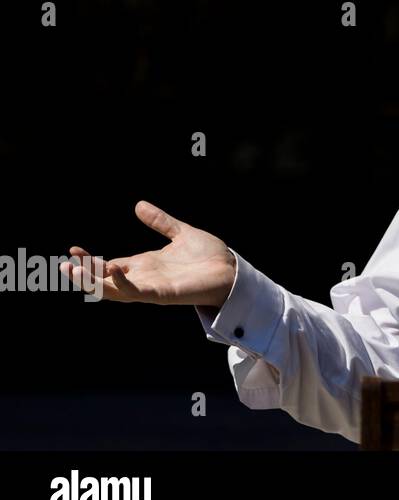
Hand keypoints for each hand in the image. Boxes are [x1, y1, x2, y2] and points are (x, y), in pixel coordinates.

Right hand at [60, 201, 237, 307]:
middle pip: (105, 280)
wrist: (233, 271)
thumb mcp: (181, 233)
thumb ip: (160, 221)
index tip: (73, 249)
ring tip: (75, 272)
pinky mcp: (163, 294)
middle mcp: (145, 278)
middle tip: (64, 266)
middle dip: (84, 275)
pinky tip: (112, 270)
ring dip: (94, 283)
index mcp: (145, 265)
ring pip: (114, 291)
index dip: (90, 260)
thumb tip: (139, 205)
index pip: (109, 265)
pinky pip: (137, 292)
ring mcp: (152, 287)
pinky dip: (122, 283)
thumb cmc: (210, 257)